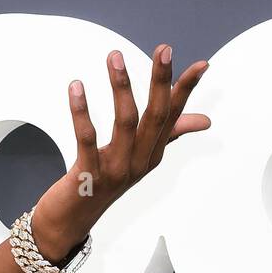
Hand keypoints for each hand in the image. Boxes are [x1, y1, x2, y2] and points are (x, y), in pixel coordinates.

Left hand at [30, 45, 210, 259]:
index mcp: (151, 154)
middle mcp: (139, 162)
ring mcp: (116, 170)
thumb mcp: (135, 159)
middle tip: (164, 49)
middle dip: (161, 81)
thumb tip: (204, 119)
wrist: (68, 223)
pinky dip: (82, 112)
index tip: (200, 64)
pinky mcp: (88, 176)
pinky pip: (87, 139)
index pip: (173, 117)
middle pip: (156, 116)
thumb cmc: (99, 184)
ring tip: (114, 56)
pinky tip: (76, 88)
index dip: (185, 90)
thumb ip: (166, 136)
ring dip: (121, 87)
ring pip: (125, 122)